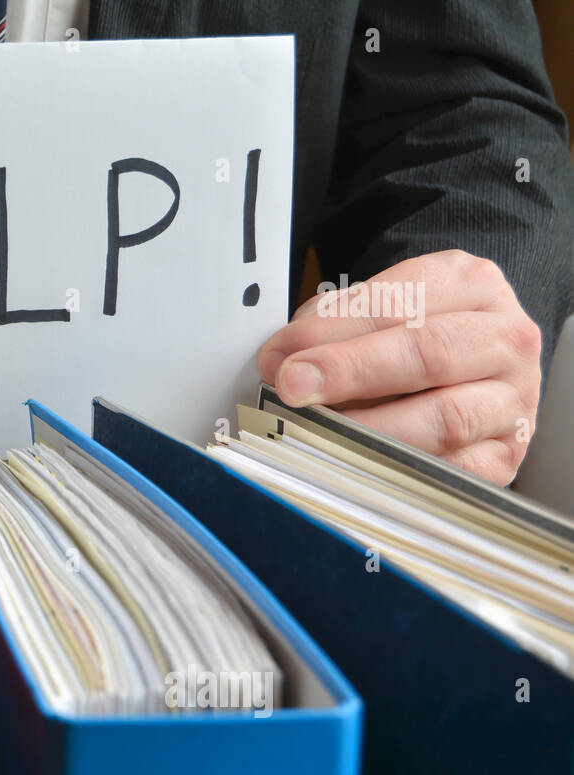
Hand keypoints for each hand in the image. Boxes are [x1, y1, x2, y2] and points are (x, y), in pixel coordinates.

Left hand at [257, 250, 541, 484]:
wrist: (469, 374)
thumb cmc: (409, 338)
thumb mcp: (373, 312)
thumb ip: (328, 328)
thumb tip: (280, 364)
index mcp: (472, 285)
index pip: (400, 301)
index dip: (333, 330)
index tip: (280, 356)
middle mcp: (504, 339)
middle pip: (428, 353)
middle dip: (351, 371)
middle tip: (294, 388)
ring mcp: (512, 401)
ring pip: (445, 418)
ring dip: (371, 429)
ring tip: (318, 432)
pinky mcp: (504, 455)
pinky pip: (454, 471)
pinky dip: (401, 471)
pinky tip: (358, 466)